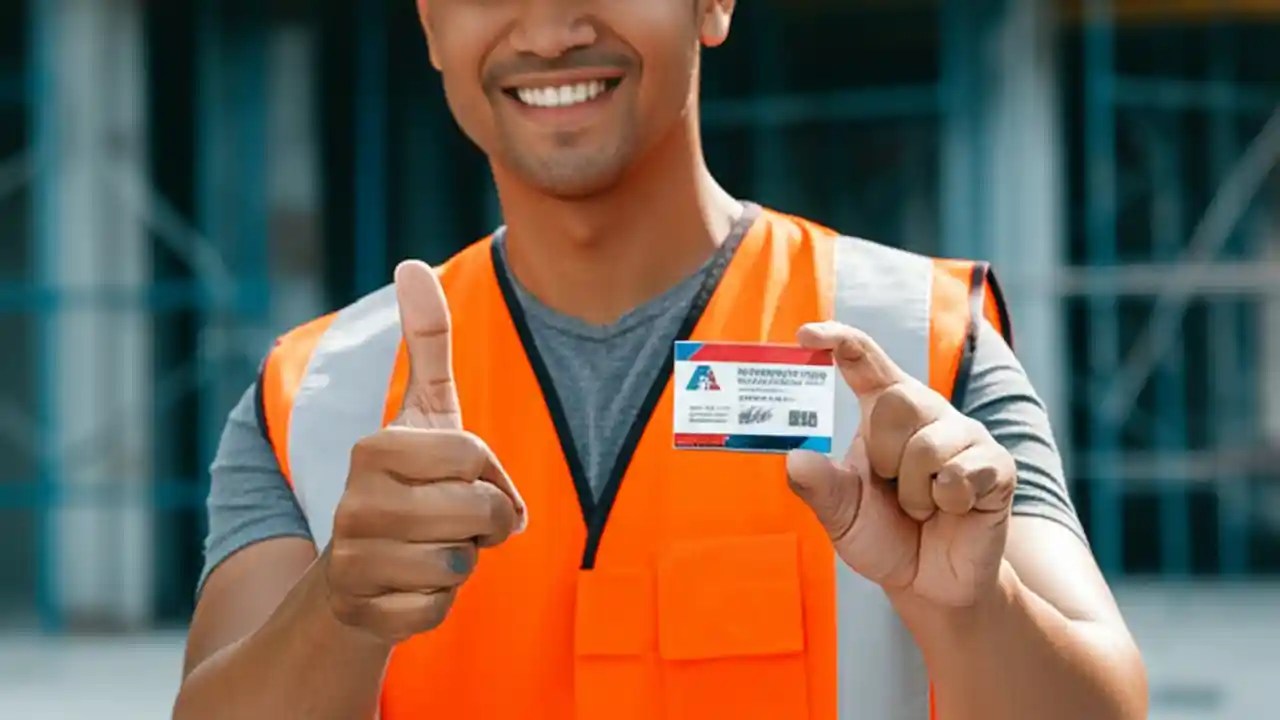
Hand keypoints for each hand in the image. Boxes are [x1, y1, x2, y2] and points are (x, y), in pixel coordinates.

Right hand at [325, 261, 526, 643]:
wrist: (358, 570)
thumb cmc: (410, 483)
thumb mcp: (425, 412)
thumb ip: (426, 341)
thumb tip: (411, 264)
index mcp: (375, 447)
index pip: (475, 459)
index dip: (492, 477)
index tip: (470, 482)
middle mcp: (354, 501)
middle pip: (475, 513)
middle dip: (485, 524)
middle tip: (457, 521)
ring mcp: (353, 560)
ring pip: (459, 565)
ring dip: (460, 563)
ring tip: (428, 549)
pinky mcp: (361, 613)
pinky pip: (437, 611)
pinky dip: (437, 604)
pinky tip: (410, 587)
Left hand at [785, 322, 1015, 608]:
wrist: (931, 583)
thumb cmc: (885, 536)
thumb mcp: (841, 515)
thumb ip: (819, 488)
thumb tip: (795, 460)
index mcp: (884, 413)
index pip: (864, 360)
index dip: (838, 339)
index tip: (806, 334)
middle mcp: (928, 414)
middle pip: (900, 400)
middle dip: (885, 453)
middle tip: (890, 484)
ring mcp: (966, 437)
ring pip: (928, 446)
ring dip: (913, 492)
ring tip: (922, 507)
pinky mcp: (997, 466)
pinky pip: (961, 475)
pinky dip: (945, 503)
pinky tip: (953, 511)